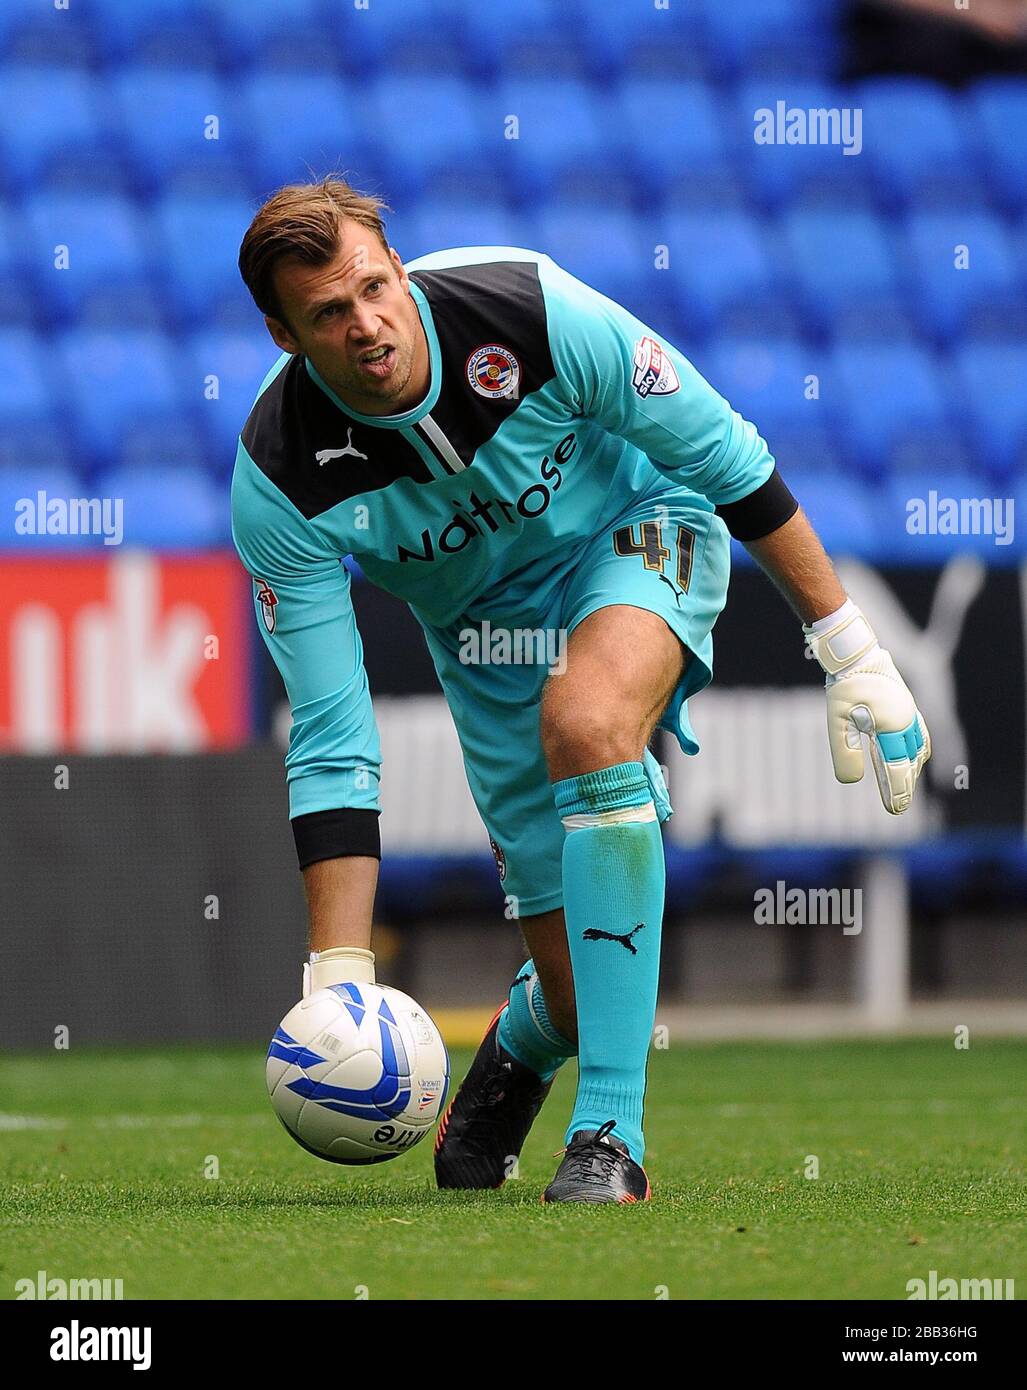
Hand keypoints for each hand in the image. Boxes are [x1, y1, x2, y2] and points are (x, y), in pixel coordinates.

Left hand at [805, 603, 930, 814]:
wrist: (856, 652)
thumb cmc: (844, 686)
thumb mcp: (837, 722)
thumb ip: (845, 752)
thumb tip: (852, 781)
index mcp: (893, 727)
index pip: (897, 768)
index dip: (896, 792)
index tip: (895, 810)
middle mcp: (907, 721)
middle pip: (909, 762)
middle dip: (903, 785)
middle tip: (896, 806)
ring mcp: (909, 712)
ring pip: (918, 748)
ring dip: (910, 768)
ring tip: (900, 786)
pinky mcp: (906, 704)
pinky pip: (919, 733)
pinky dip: (916, 750)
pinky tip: (909, 756)